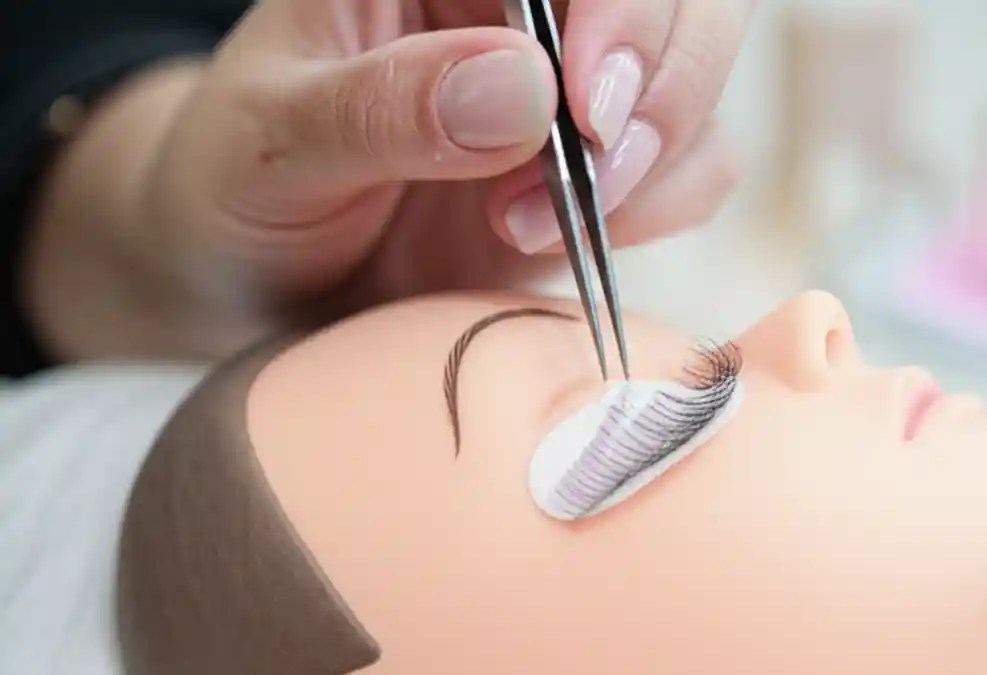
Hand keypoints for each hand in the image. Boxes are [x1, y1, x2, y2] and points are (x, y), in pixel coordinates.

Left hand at [26, 0, 754, 361]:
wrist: (260, 288)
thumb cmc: (238, 189)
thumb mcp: (270, 142)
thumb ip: (382, 108)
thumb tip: (523, 91)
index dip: (615, 3)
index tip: (584, 96)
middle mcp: (521, 11)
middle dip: (658, 75)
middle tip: (592, 165)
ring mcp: (571, 88)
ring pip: (701, 72)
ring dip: (653, 155)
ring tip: (526, 224)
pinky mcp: (605, 170)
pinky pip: (700, 164)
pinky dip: (660, 206)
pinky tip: (561, 240)